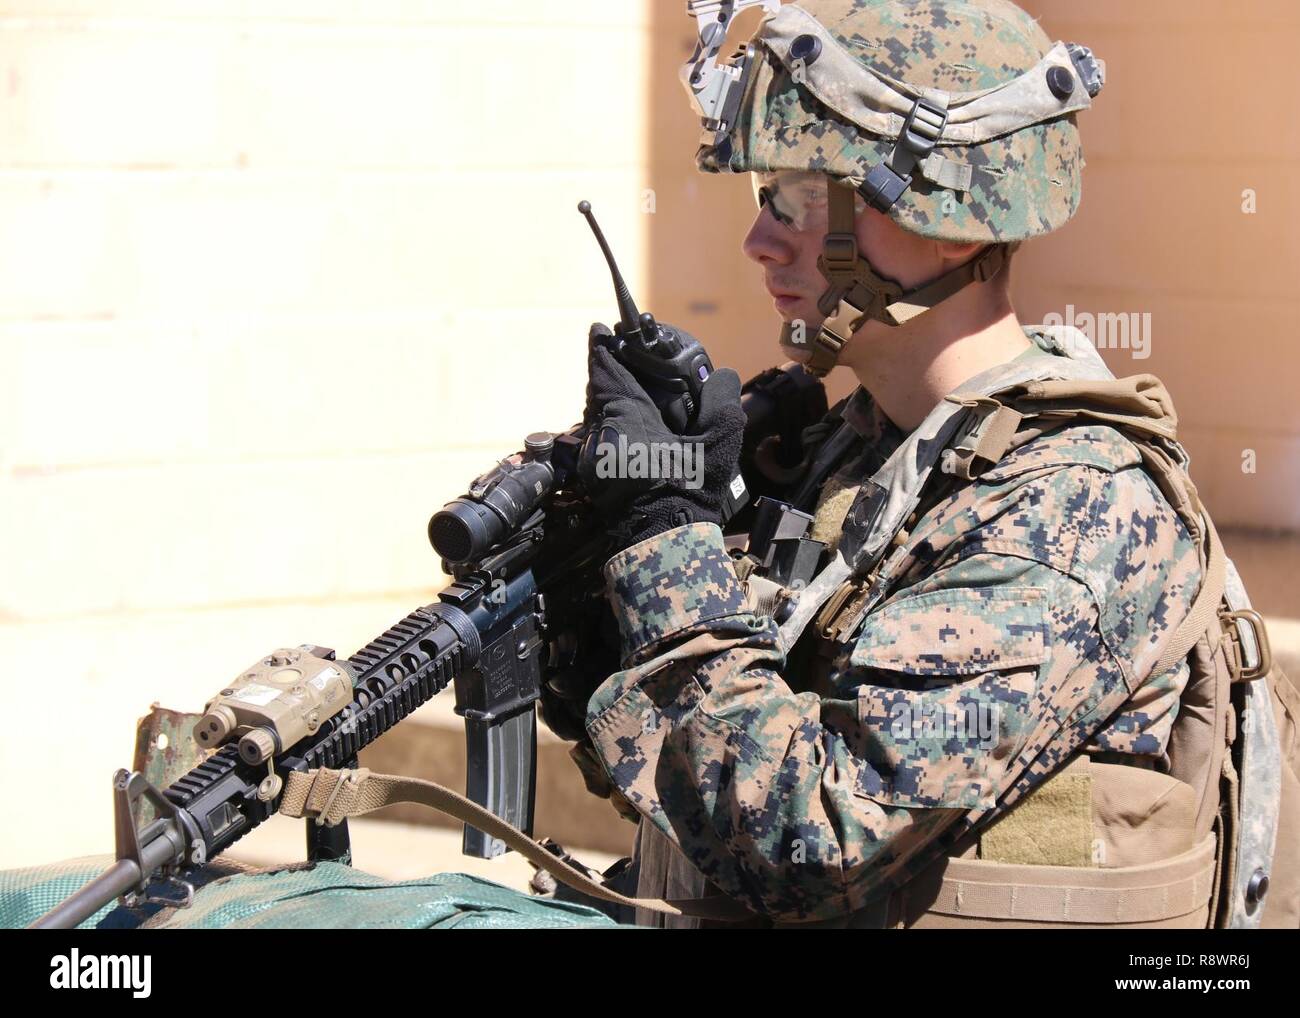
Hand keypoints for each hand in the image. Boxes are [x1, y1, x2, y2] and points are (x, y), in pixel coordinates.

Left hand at [578, 323, 743, 548]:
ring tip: (633, 392)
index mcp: (627, 419)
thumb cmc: (690, 492)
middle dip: (610, 374)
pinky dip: (614, 426)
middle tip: (624, 357)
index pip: (607, 372)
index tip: (600, 330)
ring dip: (612, 401)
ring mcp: (595, 459)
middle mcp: (603, 435)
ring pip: (598, 417)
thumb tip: (722, 375)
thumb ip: (721, 401)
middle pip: (598, 392)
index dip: (603, 349)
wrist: (666, 544)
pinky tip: (636, 430)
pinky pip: (601, 438)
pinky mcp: (596, 477)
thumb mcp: (719, 442)